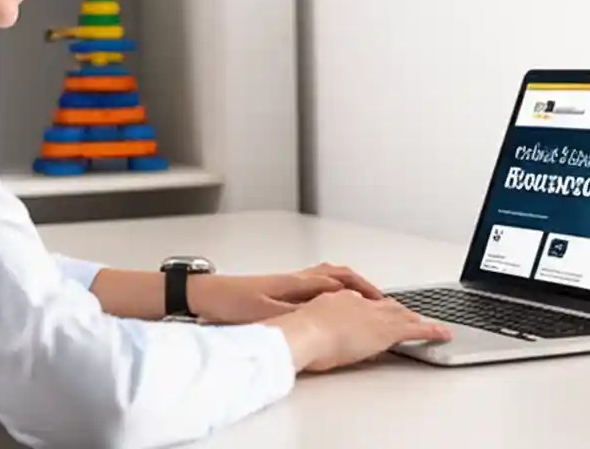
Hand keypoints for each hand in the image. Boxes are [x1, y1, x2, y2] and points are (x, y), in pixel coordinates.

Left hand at [189, 263, 383, 324]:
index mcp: (298, 283)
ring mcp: (291, 280)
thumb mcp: (266, 313)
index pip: (341, 282)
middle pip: (340, 274)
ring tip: (364, 296)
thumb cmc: (232, 302)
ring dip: (350, 284)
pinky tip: (335, 298)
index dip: (364, 291)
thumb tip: (323, 315)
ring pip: (330, 276)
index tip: (382, 302)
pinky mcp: (283, 287)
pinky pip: (319, 282)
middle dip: (364, 285)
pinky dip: (335, 287)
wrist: (207, 294)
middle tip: (381, 299)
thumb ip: (296, 313)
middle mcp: (298, 277)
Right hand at [263, 290, 451, 371]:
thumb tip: (322, 342)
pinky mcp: (387, 330)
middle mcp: (360, 303)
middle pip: (387, 306)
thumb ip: (316, 332)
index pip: (364, 303)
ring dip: (418, 320)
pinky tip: (443, 334)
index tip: (380, 312)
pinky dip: (431, 331)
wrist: (303, 333)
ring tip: (433, 325)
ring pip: (403, 315)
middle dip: (400, 311)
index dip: (375, 309)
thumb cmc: (297, 335)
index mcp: (339, 299)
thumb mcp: (306, 329)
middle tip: (413, 315)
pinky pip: (416, 329)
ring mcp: (375, 315)